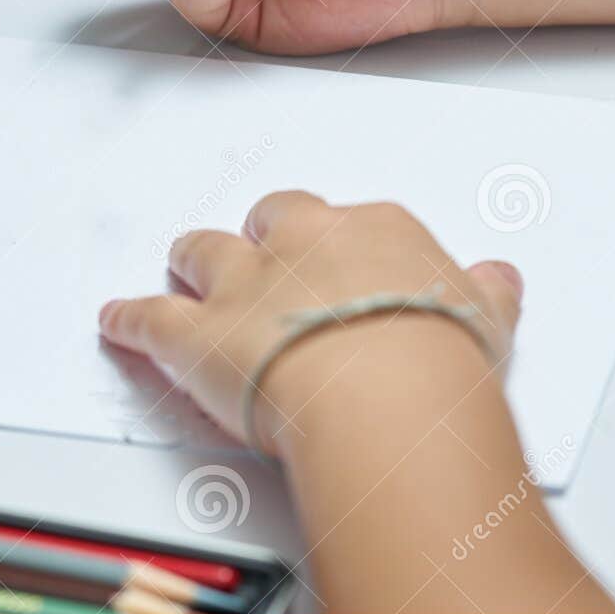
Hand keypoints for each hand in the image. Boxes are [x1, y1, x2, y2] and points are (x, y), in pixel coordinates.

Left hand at [98, 192, 522, 454]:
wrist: (386, 393)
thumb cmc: (438, 356)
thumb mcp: (486, 318)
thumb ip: (485, 292)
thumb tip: (499, 277)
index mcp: (370, 230)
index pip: (343, 220)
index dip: (332, 246)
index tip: (334, 264)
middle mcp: (299, 244)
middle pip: (265, 221)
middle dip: (258, 238)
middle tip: (259, 259)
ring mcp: (241, 285)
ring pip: (201, 252)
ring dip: (191, 263)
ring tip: (183, 267)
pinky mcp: (192, 335)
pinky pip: (147, 318)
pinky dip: (127, 320)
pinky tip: (115, 320)